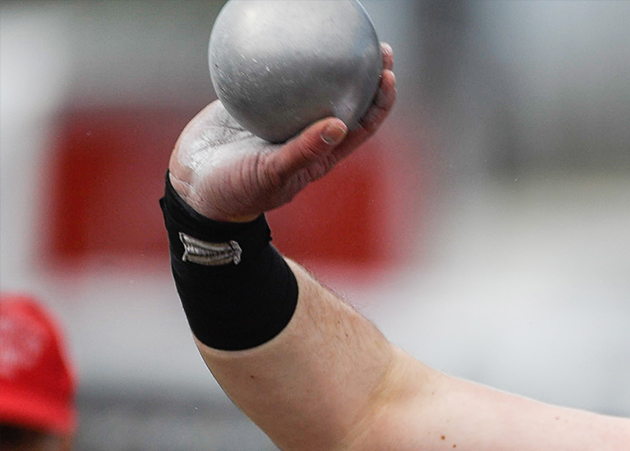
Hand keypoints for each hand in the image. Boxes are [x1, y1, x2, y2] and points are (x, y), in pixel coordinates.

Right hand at [167, 44, 396, 222]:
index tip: (388, 76)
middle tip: (379, 48)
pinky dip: (282, 58)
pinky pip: (272, 77)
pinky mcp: (254, 103)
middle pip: (347, 99)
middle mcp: (308, 133)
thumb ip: (304, 152)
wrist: (194, 186)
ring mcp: (282, 117)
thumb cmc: (238, 191)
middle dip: (367, 75)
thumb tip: (339, 126)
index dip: (380, 102)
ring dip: (331, 62)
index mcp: (322, 153)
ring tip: (341, 33)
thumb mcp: (272, 173)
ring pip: (315, 85)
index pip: (362, 124)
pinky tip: (284, 33)